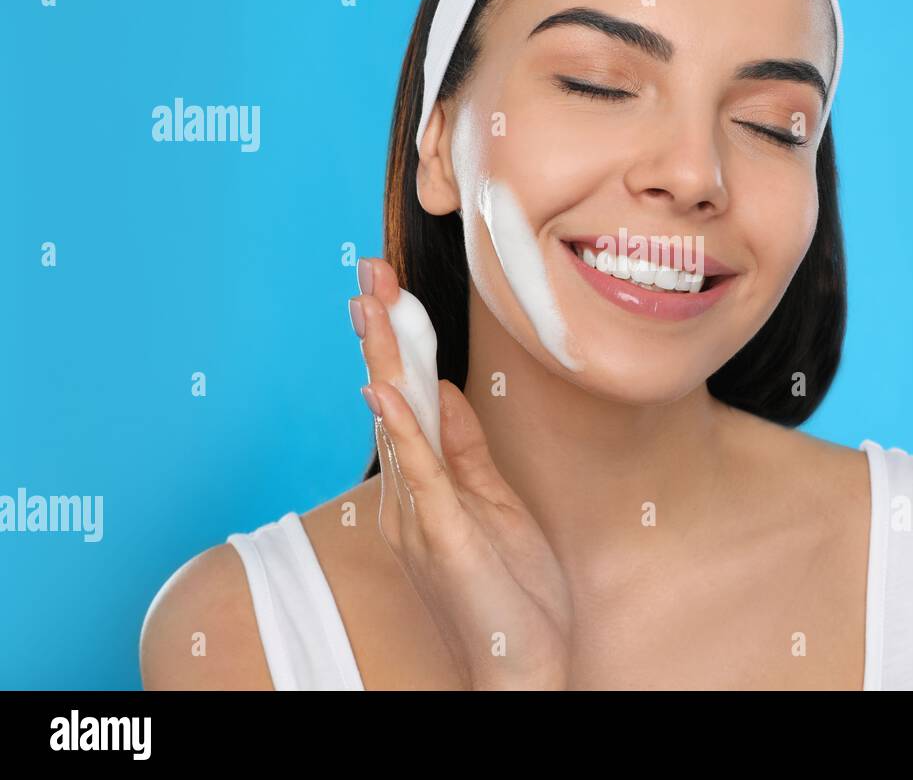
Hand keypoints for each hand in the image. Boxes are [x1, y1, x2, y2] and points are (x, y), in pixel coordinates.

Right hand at [349, 257, 573, 689]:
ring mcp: (421, 513)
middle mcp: (410, 492)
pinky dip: (403, 429)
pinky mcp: (443, 536)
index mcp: (424, 479)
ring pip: (398, 423)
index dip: (396, 339)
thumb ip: (463, 445)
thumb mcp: (491, 499)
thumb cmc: (507, 587)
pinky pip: (420, 474)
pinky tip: (386, 392)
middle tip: (369, 273)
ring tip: (372, 306)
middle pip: (389, 397)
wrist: (522, 661)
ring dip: (385, 361)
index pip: (404, 394)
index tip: (387, 287)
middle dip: (382, 332)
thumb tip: (445, 388)